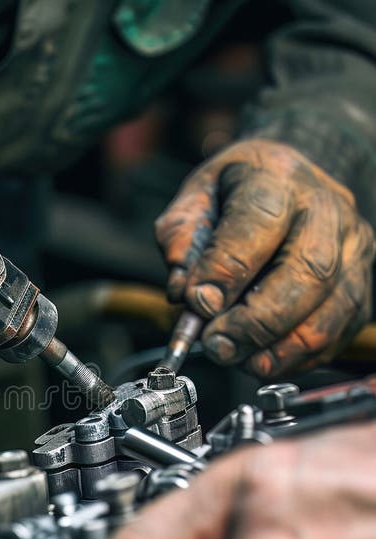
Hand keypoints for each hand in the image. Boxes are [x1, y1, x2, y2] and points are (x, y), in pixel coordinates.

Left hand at [156, 139, 374, 376]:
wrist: (287, 182)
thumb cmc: (237, 194)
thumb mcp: (194, 200)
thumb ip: (181, 243)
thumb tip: (184, 295)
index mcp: (279, 177)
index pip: (260, 223)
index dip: (227, 270)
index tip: (197, 304)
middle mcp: (328, 210)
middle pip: (308, 273)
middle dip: (257, 321)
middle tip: (216, 345)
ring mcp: (353, 250)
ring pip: (331, 311)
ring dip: (279, 348)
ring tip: (238, 359)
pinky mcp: (360, 287)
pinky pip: (338, 334)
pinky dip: (297, 358)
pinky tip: (262, 360)